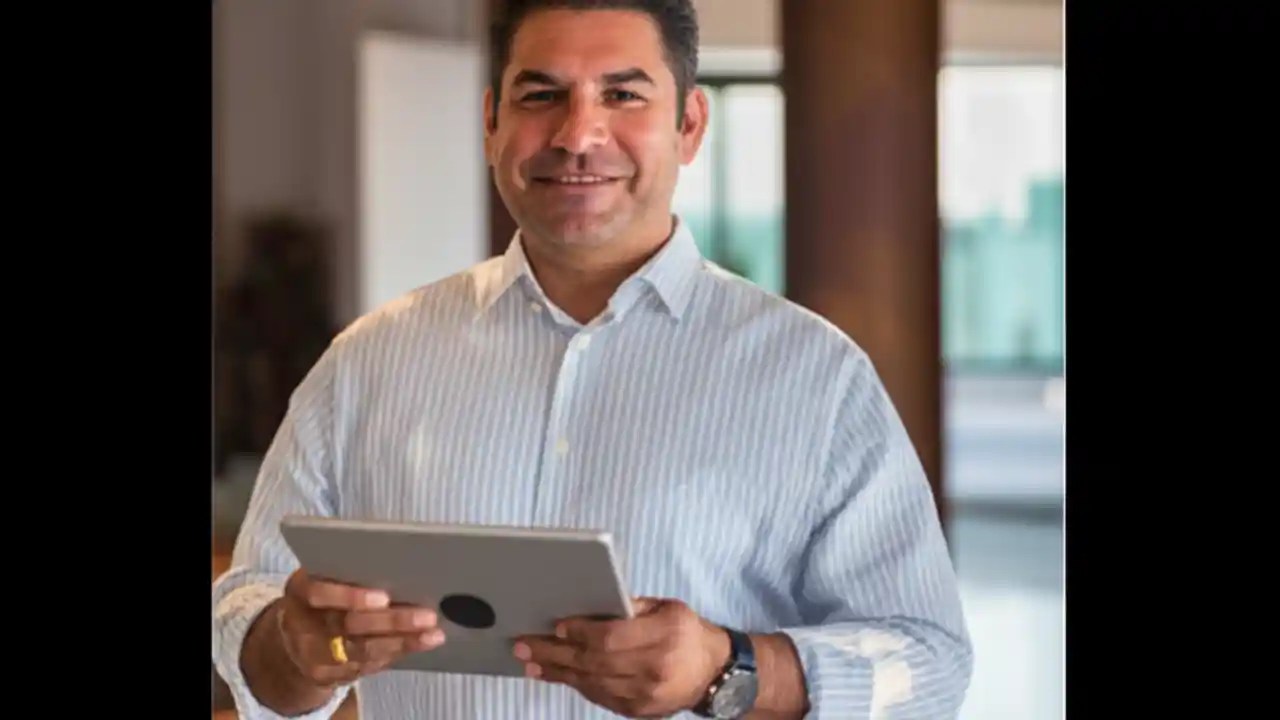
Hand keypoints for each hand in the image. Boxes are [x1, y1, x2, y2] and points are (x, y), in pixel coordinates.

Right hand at [276, 568, 445, 688]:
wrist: (295, 636)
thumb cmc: (324, 595)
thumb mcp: (326, 576)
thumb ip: (352, 572)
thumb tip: (404, 563)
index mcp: (299, 590)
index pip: (318, 593)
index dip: (350, 597)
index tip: (384, 597)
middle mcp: (300, 624)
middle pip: (347, 626)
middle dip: (390, 622)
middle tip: (426, 615)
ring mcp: (312, 655)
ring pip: (361, 650)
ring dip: (401, 641)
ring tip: (432, 633)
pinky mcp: (327, 676)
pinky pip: (367, 665)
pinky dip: (397, 653)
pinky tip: (421, 643)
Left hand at [513, 598, 730, 718]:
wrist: (713, 674)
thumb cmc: (686, 631)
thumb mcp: (667, 607)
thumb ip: (632, 606)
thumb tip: (590, 603)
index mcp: (666, 634)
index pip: (612, 636)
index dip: (580, 632)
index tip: (556, 625)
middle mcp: (656, 667)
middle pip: (595, 662)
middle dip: (555, 653)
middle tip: (525, 646)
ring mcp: (646, 694)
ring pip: (592, 683)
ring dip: (557, 672)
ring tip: (531, 662)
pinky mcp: (638, 711)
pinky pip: (599, 697)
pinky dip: (575, 684)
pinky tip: (556, 674)